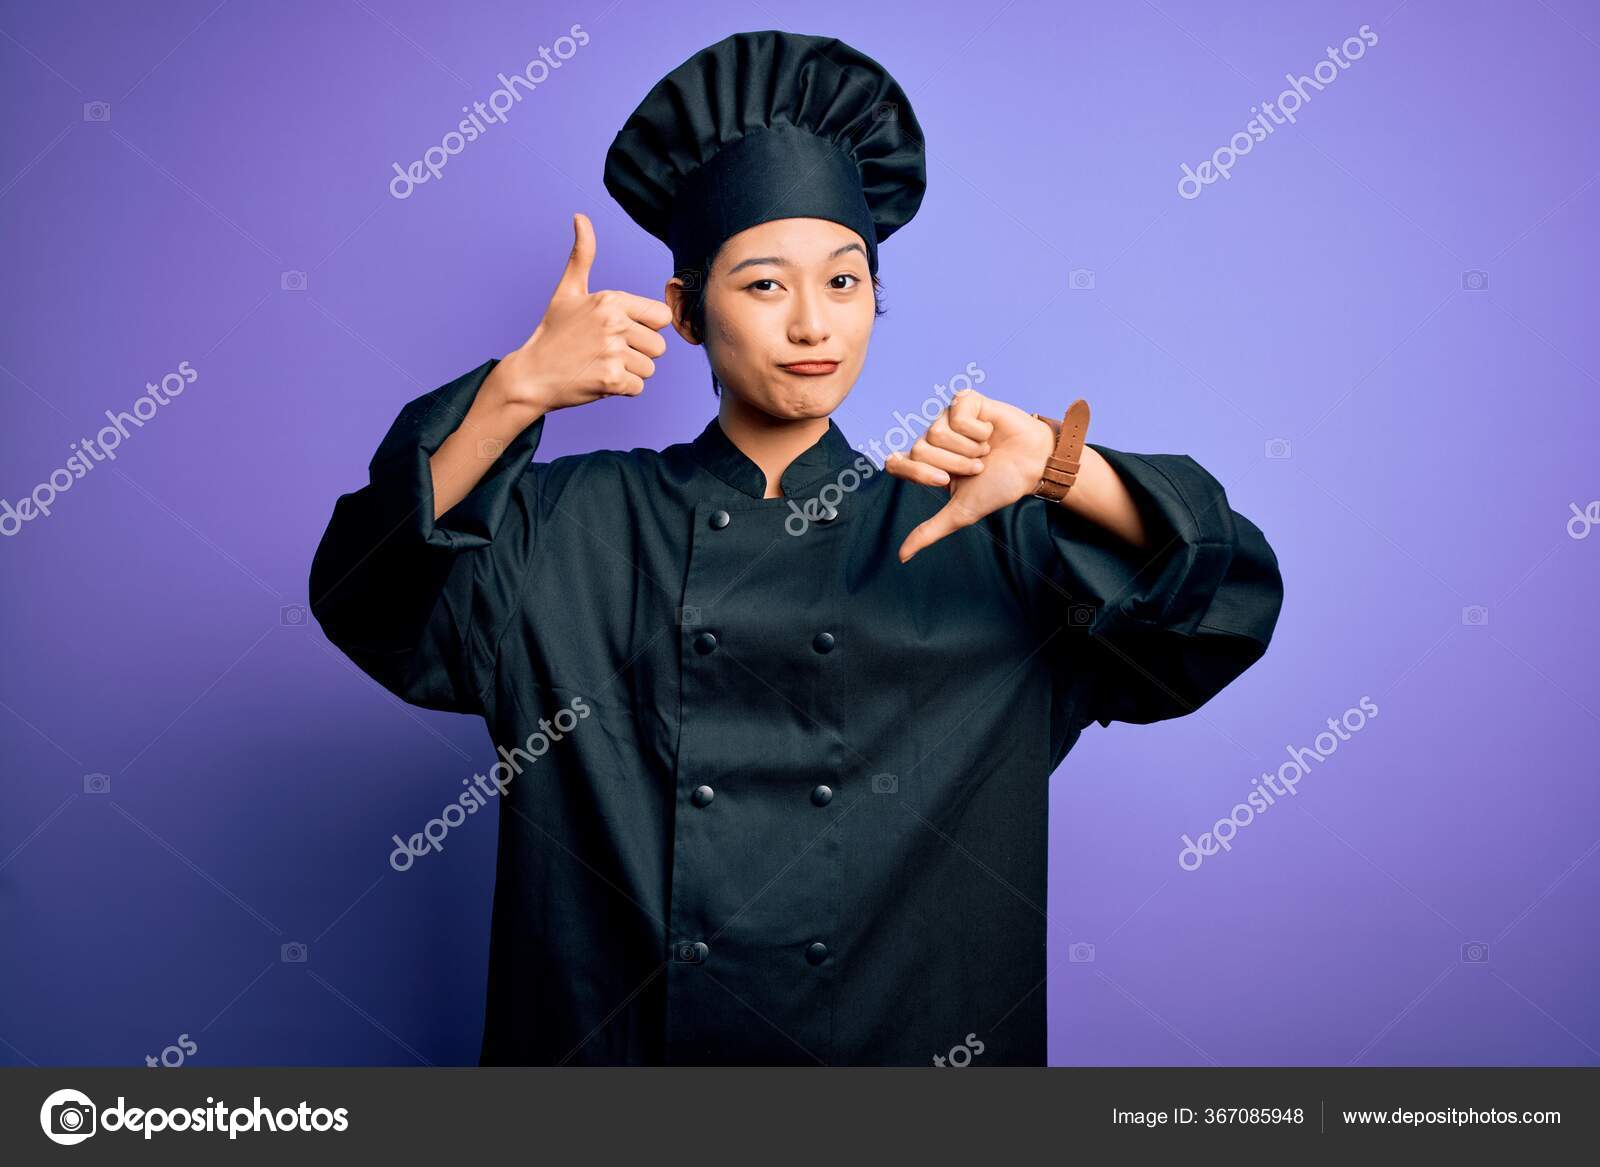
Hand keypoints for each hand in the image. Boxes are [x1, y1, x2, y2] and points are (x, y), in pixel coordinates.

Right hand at [480, 212, 673, 419]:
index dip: (645, 327)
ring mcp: (613, 352)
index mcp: (611, 300)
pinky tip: (597, 380)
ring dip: (629, 373)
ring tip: (599, 365)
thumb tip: (580, 216)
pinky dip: (621, 390)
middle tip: (605, 352)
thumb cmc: (553, 333)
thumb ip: (582, 255)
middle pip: (659, 346)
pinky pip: (638, 388)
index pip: (662, 317)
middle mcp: (614, 323)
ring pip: (649, 369)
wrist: (531, 375)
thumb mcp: (568, 291)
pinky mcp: (612, 380)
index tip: (619, 332)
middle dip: (638, 353)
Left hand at [886, 389, 1055, 562]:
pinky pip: (957, 413)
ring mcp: (947, 417)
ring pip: (937, 432)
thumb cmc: (999, 486)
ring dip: (969, 449)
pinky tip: (990, 432)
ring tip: (986, 451)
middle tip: (978, 466)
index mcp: (926, 463)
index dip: (917, 472)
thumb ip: (929, 530)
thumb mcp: (961, 513)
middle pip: (920, 450)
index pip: (896, 463)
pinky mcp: (964, 401)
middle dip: (955, 464)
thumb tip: (901, 557)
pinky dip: (978, 430)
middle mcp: (932, 438)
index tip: (944, 480)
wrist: (1032, 466)